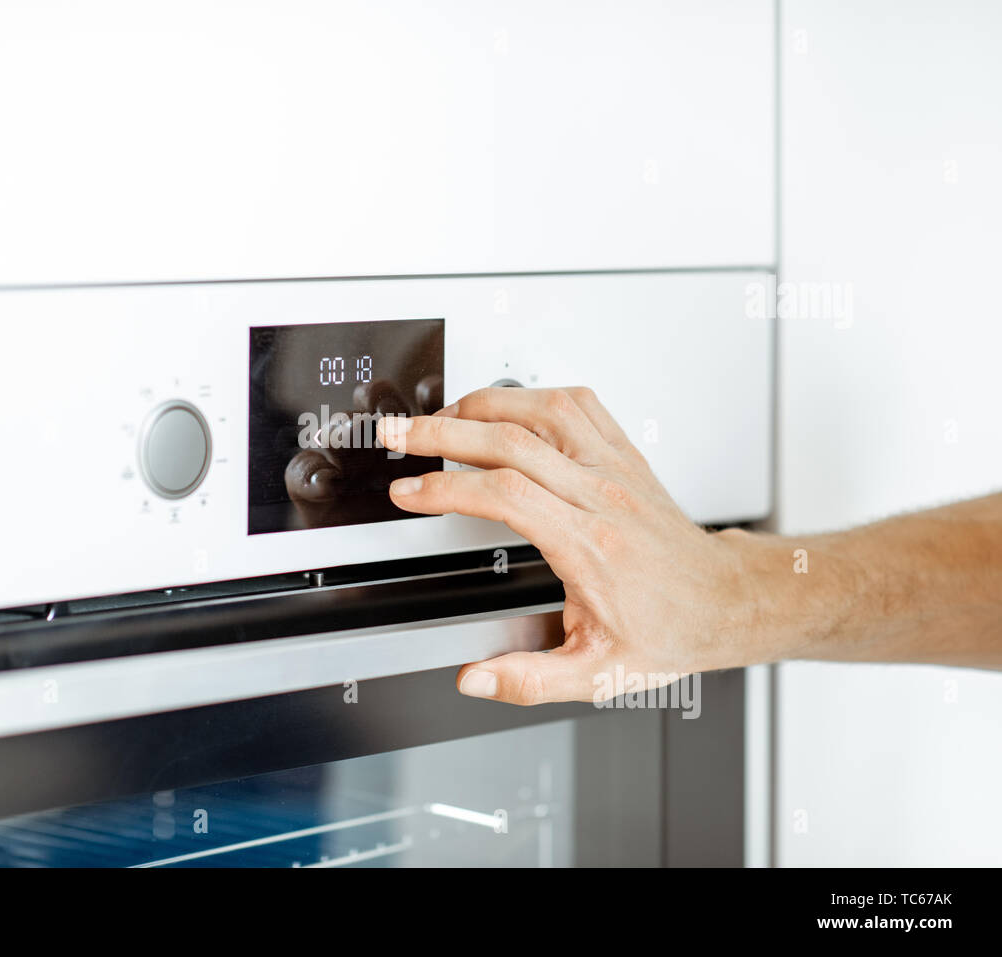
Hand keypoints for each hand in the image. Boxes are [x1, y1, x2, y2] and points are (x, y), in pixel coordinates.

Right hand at [376, 386, 758, 704]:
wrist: (724, 602)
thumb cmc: (668, 631)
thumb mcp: (598, 675)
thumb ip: (529, 681)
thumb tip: (473, 681)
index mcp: (589, 546)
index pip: (505, 496)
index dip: (446, 488)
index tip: (408, 494)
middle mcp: (602, 496)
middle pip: (511, 440)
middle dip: (441, 431)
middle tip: (398, 435)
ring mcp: (615, 468)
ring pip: (543, 408)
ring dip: (482, 404)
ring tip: (440, 418)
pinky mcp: (623, 454)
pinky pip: (577, 404)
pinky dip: (530, 395)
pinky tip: (505, 407)